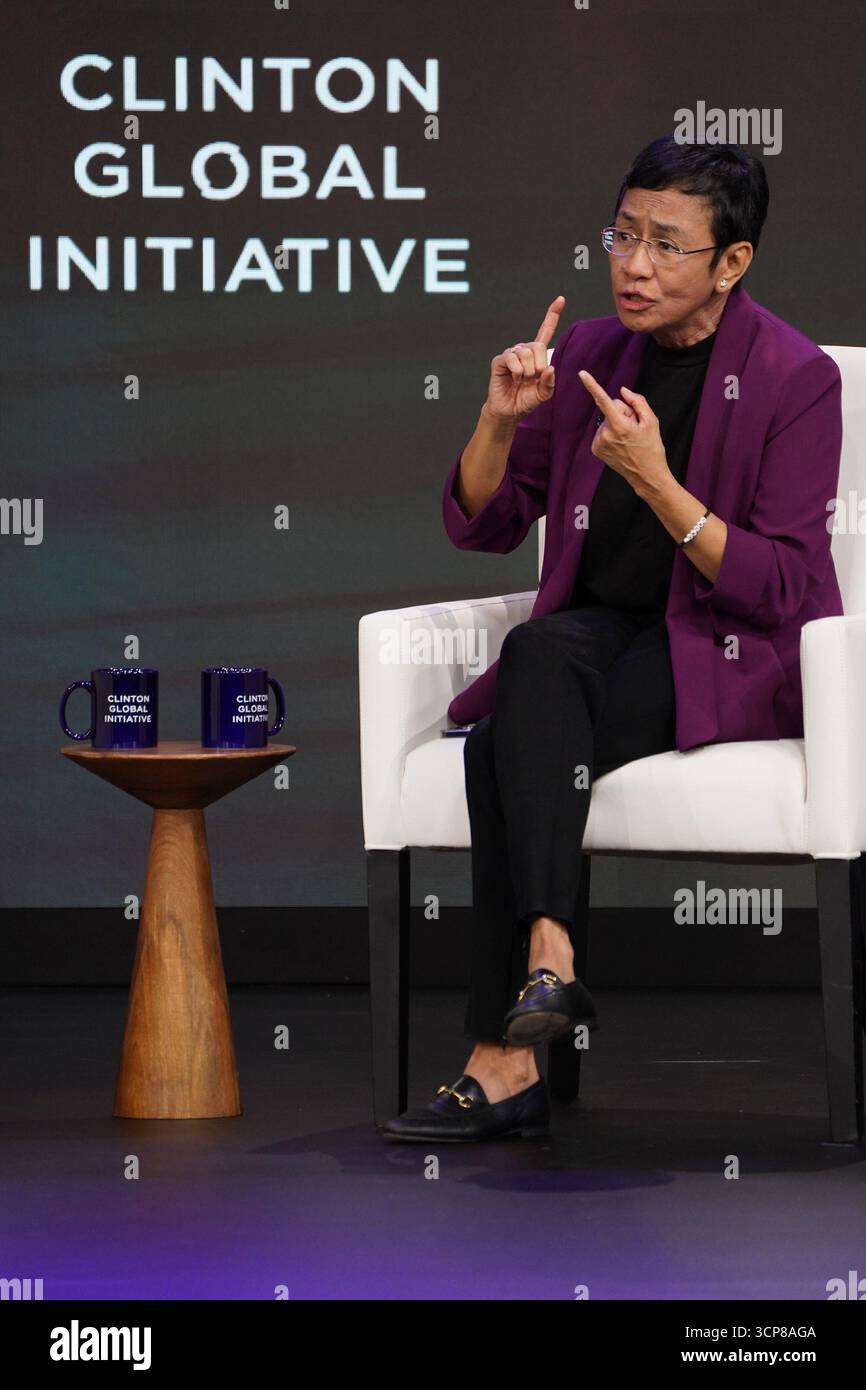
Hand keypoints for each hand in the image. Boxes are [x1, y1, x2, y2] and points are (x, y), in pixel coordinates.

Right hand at [485, 295, 564, 422]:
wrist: (509, 411)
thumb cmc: (526, 400)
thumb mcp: (543, 394)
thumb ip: (549, 383)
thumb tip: (549, 368)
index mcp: (536, 355)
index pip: (545, 331)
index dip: (552, 315)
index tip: (561, 299)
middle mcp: (523, 350)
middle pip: (538, 346)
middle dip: (539, 366)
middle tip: (533, 378)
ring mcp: (511, 354)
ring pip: (526, 352)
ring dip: (527, 371)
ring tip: (522, 380)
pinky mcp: (499, 361)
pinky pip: (511, 358)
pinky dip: (517, 370)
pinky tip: (514, 377)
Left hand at [578, 370, 670, 497]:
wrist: (646, 475)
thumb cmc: (651, 448)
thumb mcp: (651, 421)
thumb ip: (637, 402)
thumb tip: (622, 391)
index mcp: (619, 425)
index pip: (603, 400)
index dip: (592, 385)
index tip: (582, 373)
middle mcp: (605, 433)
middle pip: (611, 408)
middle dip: (623, 413)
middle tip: (635, 429)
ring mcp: (599, 442)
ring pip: (607, 420)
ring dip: (617, 425)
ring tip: (629, 439)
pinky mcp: (596, 449)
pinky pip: (603, 431)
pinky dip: (611, 433)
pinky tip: (621, 444)